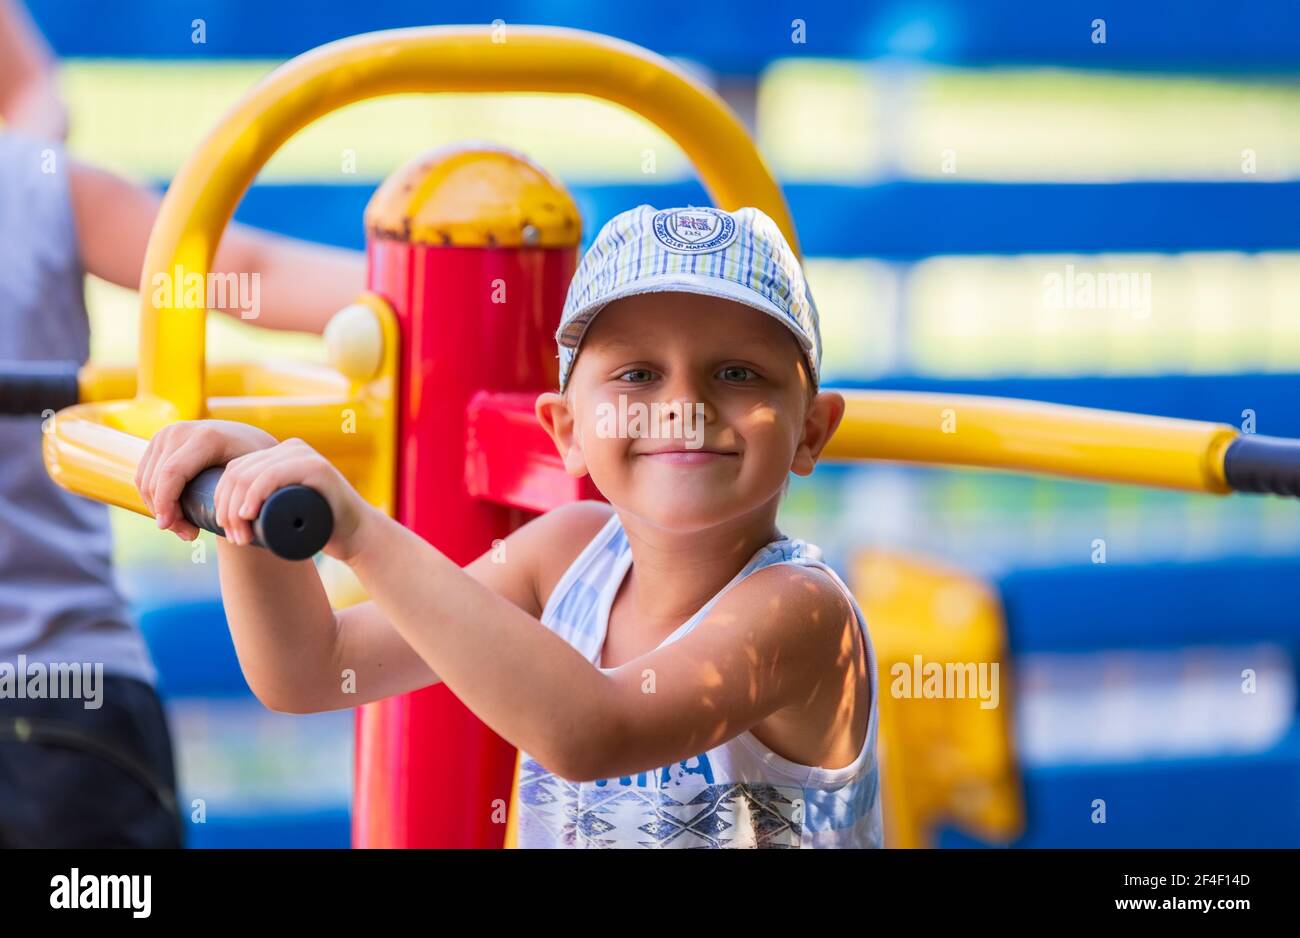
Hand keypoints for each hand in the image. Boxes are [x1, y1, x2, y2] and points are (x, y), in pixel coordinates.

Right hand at [136, 420, 276, 539]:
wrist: (249, 441)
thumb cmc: (256, 466)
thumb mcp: (254, 479)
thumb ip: (244, 496)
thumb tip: (238, 523)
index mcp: (206, 437)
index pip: (172, 474)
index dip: (166, 504)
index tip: (169, 528)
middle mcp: (181, 430)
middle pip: (156, 480)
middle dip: (165, 513)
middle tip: (189, 535)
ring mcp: (167, 433)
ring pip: (145, 479)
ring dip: (158, 509)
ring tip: (185, 528)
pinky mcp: (158, 440)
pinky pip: (144, 474)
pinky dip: (154, 498)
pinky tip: (173, 514)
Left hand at [209, 437, 372, 562]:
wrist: (358, 535)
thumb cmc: (320, 527)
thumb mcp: (286, 508)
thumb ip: (268, 501)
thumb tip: (227, 511)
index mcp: (279, 453)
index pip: (235, 471)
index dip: (221, 501)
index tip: (227, 532)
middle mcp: (291, 448)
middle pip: (238, 473)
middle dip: (227, 509)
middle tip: (236, 539)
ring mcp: (304, 455)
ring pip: (250, 475)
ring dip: (235, 509)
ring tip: (241, 536)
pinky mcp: (317, 468)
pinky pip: (273, 475)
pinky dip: (254, 493)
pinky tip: (248, 512)